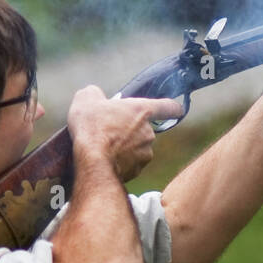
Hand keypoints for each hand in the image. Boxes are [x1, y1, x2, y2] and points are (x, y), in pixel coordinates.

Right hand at [67, 86, 184, 182]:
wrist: (92, 161)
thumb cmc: (92, 127)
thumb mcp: (86, 99)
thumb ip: (95, 93)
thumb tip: (96, 96)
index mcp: (142, 110)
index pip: (168, 106)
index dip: (172, 108)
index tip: (176, 110)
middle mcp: (148, 132)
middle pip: (144, 128)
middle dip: (130, 129)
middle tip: (110, 130)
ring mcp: (145, 152)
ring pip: (137, 147)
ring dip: (125, 146)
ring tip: (104, 146)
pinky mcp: (138, 169)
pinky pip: (131, 162)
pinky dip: (121, 161)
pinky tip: (106, 159)